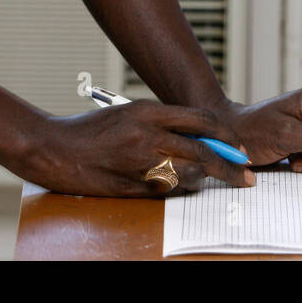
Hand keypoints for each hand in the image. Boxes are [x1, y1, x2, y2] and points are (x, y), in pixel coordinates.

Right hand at [23, 100, 256, 197]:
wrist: (55, 149)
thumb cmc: (91, 130)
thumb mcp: (128, 114)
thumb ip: (161, 123)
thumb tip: (200, 137)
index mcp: (147, 111)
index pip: (200, 120)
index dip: (225, 134)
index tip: (238, 146)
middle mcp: (146, 135)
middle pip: (203, 151)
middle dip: (230, 165)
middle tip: (246, 174)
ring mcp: (139, 163)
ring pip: (190, 175)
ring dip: (205, 179)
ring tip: (211, 180)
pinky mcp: (133, 187)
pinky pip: (169, 191)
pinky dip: (181, 190)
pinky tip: (183, 186)